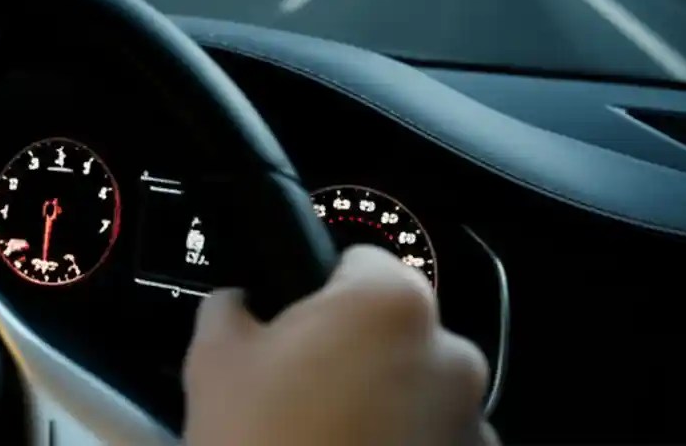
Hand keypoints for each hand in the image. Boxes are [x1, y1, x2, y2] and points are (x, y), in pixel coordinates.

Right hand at [184, 246, 495, 445]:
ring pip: (419, 385)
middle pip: (393, 325)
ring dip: (384, 398)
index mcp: (388, 303)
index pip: (359, 257)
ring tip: (324, 434)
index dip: (318, 287)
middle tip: (299, 384)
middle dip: (352, 347)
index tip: (296, 317)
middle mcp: (450, 353)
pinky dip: (404, 443)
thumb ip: (231, 305)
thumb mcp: (214, 359)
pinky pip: (435, 436)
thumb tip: (237, 301)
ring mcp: (472, 419)